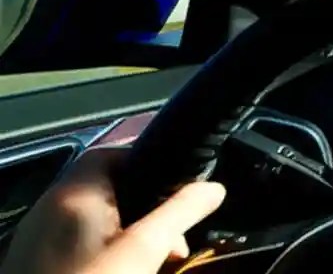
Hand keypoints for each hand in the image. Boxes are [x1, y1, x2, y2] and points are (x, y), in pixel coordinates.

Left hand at [0, 147, 225, 273]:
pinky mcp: (35, 264)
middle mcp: (48, 208)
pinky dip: (105, 249)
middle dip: (146, 208)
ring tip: (153, 261)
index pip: (113, 153)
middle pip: (106, 189)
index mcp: (73, 193)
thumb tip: (214, 188)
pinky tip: (122, 271)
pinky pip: (78, 243)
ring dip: (128, 233)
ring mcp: (37, 239)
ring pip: (94, 219)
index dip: (150, 165)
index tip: (179, 194)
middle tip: (172, 241)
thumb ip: (182, 212)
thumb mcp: (145, 250)